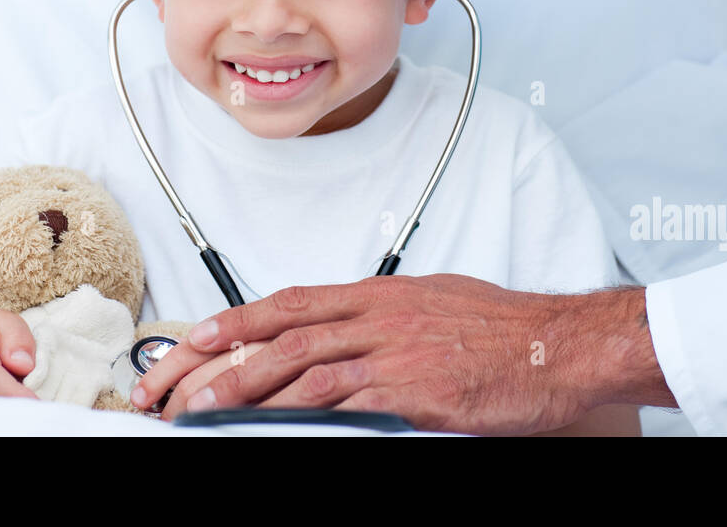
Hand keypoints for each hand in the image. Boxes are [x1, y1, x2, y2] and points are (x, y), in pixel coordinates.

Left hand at [132, 274, 649, 433]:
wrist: (557, 345)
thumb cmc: (501, 327)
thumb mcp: (432, 302)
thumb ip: (380, 317)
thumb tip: (342, 332)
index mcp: (378, 295)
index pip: (288, 303)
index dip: (232, 321)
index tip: (189, 339)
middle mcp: (377, 319)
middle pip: (279, 337)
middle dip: (214, 363)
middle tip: (169, 389)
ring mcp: (393, 356)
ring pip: (299, 370)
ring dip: (240, 393)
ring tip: (196, 414)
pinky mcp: (415, 395)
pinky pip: (346, 407)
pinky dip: (301, 419)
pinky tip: (268, 429)